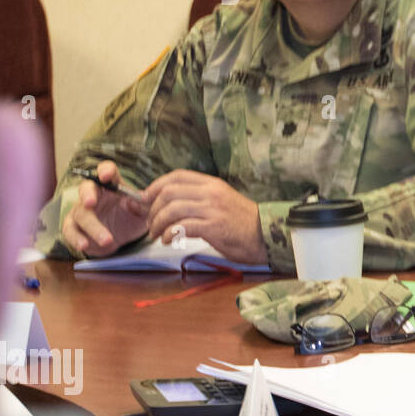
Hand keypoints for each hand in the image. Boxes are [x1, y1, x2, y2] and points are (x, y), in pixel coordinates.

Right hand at [62, 160, 148, 255]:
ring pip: (80, 214)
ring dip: (92, 227)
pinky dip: (76, 238)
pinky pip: (70, 231)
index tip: (107, 175)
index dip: (105, 170)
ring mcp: (81, 210)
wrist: (124, 236)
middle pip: (86, 189)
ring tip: (106, 240)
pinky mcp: (74, 227)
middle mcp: (94, 194)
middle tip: (90, 203)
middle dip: (87, 195)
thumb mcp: (145, 211)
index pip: (107, 170)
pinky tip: (85, 245)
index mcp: (112, 184)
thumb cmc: (132, 216)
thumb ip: (145, 204)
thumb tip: (141, 198)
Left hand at [143, 169, 267, 264]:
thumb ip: (198, 200)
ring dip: (157, 223)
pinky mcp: (214, 227)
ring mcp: (212, 209)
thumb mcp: (221, 203)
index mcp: (213, 184)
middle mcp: (211, 193)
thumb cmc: (243, 223)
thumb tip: (168, 204)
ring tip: (156, 234)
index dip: (155, 186)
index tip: (146, 199)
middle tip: (150, 223)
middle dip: (152, 209)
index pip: (177, 175)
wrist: (268, 235)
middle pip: (169, 192)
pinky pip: (181, 226)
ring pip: (171, 209)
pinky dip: (168, 234)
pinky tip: (167, 240)